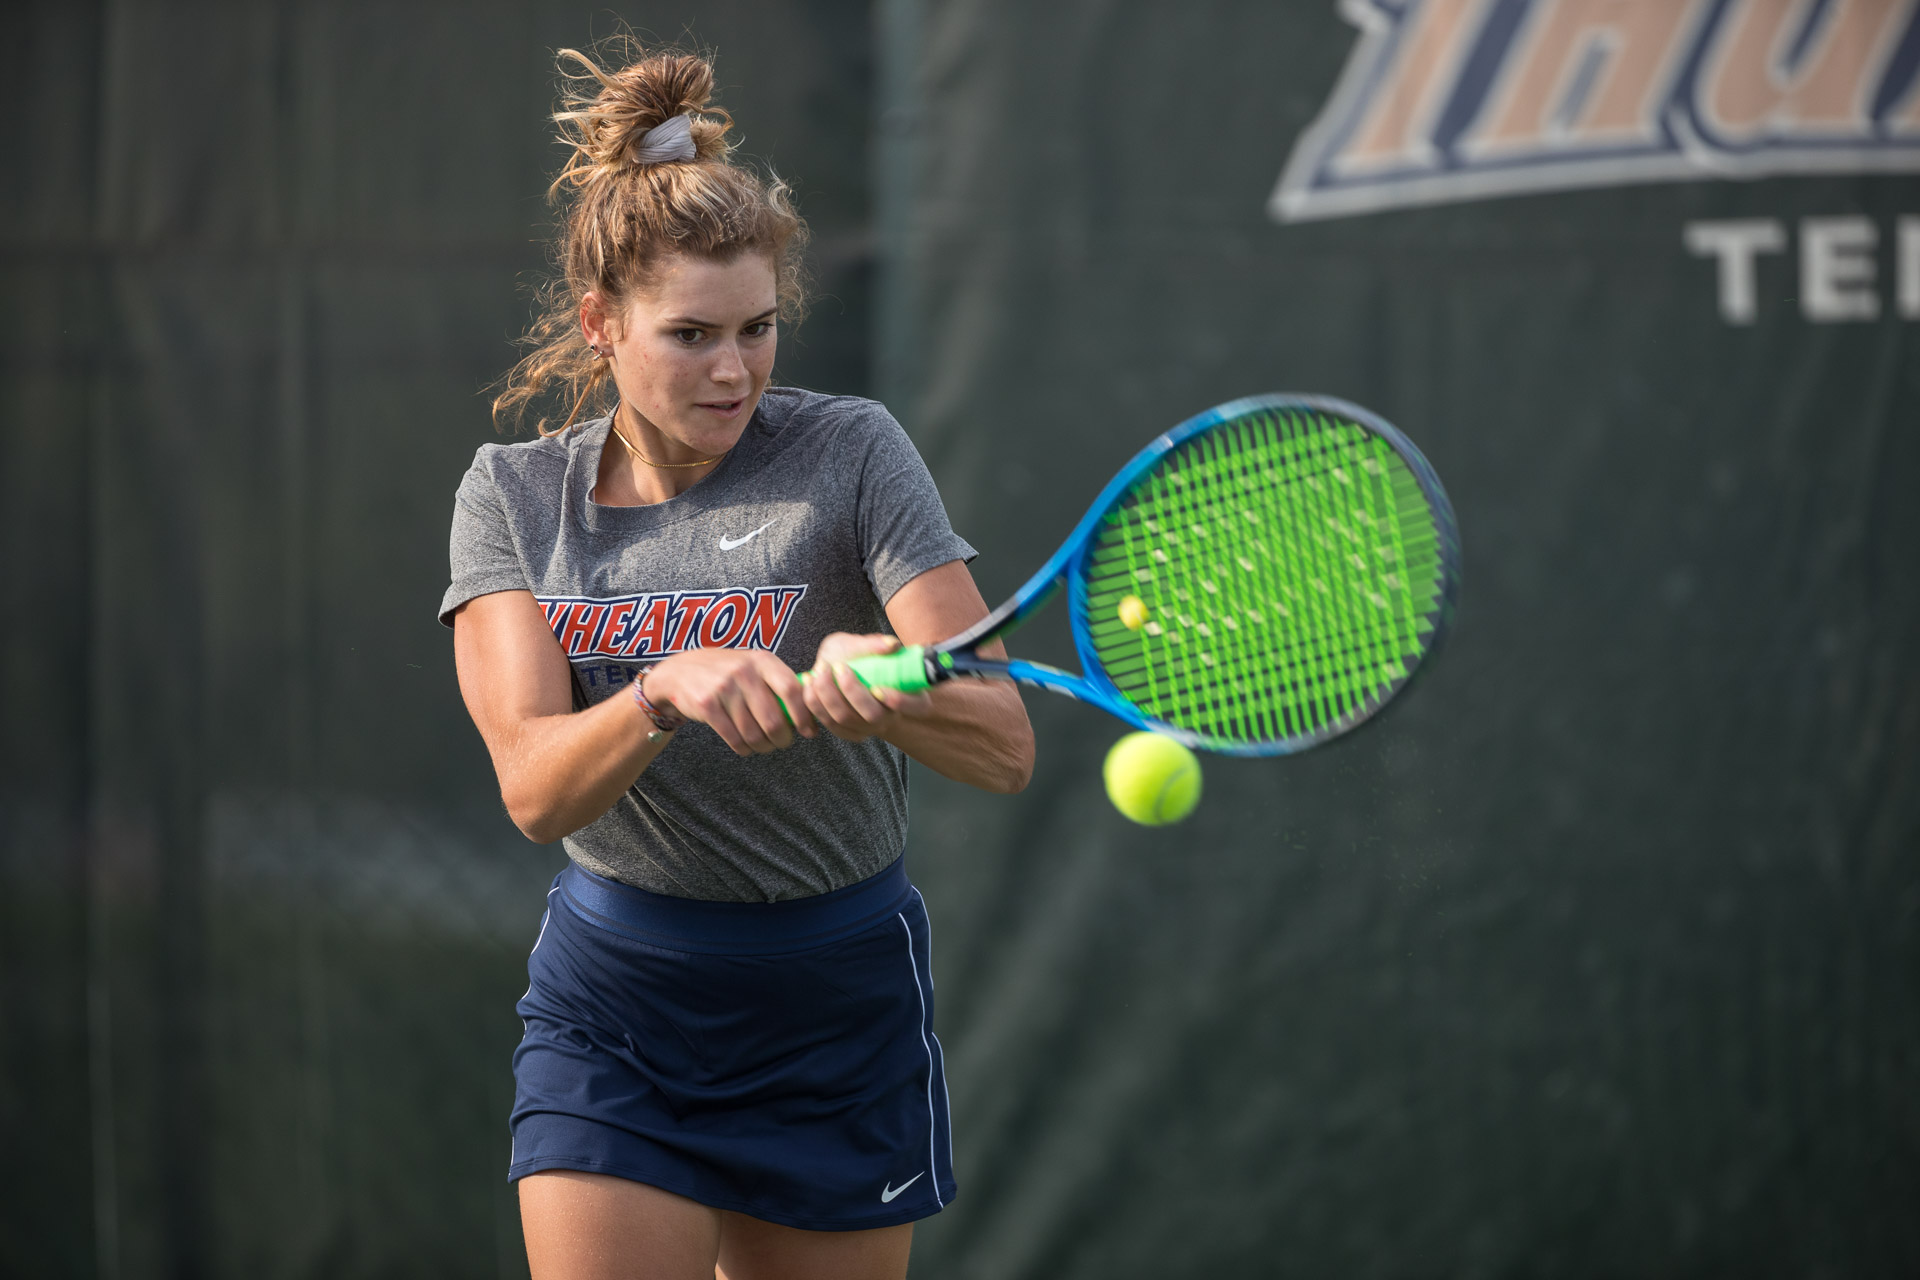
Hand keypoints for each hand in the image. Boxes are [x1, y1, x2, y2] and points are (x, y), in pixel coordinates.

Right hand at [642, 648, 813, 755]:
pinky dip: (744, 748)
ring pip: (754, 733)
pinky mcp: (707, 706)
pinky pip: (735, 738)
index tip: (808, 731)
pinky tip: (746, 746)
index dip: (803, 715)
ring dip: (762, 746)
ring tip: (763, 745)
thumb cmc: (728, 673)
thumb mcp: (754, 666)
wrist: (680, 671)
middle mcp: (744, 672)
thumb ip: (779, 684)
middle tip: (782, 743)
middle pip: (774, 719)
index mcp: (762, 661)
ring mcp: (724, 688)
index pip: (792, 690)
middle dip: (782, 739)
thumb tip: (812, 712)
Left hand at [802, 633, 931, 742]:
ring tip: (820, 670)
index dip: (900, 702)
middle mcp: (890, 715)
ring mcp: (867, 727)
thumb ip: (875, 644)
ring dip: (828, 694)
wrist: (834, 665)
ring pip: (847, 719)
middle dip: (852, 692)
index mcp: (908, 694)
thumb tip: (890, 645)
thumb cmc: (855, 655)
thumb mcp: (863, 643)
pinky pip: (828, 722)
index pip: (916, 706)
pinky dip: (815, 702)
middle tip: (839, 667)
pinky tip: (810, 682)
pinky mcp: (845, 731)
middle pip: (874, 716)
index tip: (878, 687)